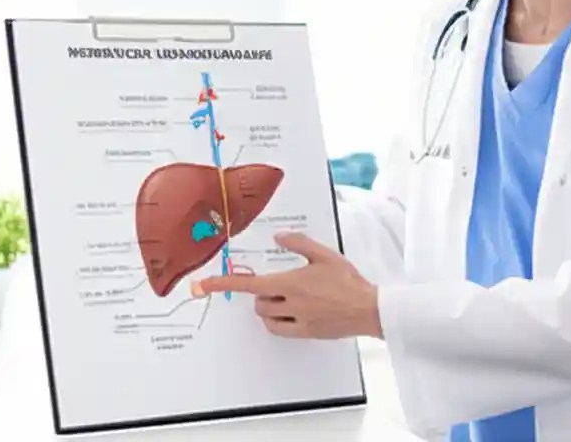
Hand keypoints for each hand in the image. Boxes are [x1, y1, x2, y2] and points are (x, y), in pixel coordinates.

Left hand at [191, 231, 382, 339]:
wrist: (368, 308)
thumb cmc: (348, 280)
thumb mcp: (323, 254)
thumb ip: (298, 243)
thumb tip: (279, 237)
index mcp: (290, 283)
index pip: (249, 284)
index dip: (222, 283)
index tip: (203, 285)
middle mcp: (289, 304)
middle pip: (259, 302)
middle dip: (263, 294)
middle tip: (281, 286)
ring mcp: (297, 321)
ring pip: (267, 317)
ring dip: (270, 308)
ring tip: (290, 299)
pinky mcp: (305, 333)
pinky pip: (280, 330)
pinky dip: (279, 322)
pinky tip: (291, 314)